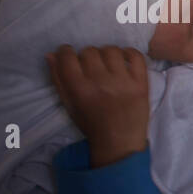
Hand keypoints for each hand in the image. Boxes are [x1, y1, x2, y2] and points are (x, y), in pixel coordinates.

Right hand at [47, 45, 149, 167]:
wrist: (119, 142)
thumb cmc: (91, 124)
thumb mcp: (69, 104)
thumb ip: (58, 79)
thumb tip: (51, 55)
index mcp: (79, 89)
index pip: (68, 56)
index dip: (66, 52)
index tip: (69, 56)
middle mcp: (100, 82)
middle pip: (90, 51)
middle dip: (87, 56)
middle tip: (91, 66)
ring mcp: (123, 82)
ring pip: (111, 50)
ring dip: (107, 54)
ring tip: (108, 65)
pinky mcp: (141, 84)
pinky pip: (136, 56)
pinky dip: (130, 53)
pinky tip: (124, 61)